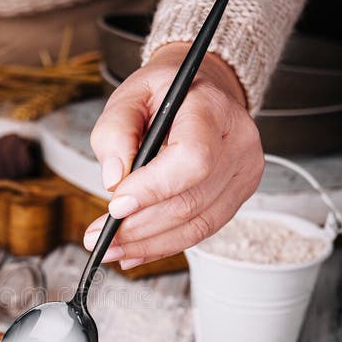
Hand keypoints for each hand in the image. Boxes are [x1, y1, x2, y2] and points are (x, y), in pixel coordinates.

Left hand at [84, 42, 263, 267]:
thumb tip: (114, 179)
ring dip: (148, 244)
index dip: (152, 189)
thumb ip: (114, 132)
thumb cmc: (164, 92)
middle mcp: (238, 143)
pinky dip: (165, 244)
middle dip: (138, 226)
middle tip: (98, 237)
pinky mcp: (239, 195)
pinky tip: (137, 251)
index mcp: (213, 110)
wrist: (202, 91)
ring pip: (196, 224)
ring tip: (112, 249)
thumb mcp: (129, 95)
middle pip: (190, 200)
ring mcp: (243, 172)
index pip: (191, 159)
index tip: (114, 207)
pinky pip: (202, 230)